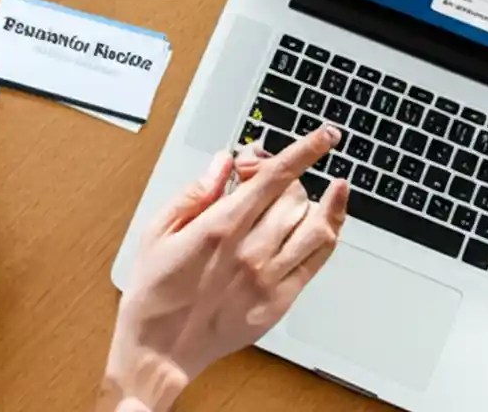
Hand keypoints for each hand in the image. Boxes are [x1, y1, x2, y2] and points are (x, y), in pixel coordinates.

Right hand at [102, 125, 349, 411]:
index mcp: (220, 227)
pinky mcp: (280, 301)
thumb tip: (223, 163)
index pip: (275, 177)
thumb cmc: (154, 294)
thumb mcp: (158, 231)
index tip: (325, 135)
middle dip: (290, 175)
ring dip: (315, 200)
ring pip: (315, 224)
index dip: (306, 150)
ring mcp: (269, 277)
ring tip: (305, 194)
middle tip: (269, 176)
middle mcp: (250, 250)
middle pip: (295, 195)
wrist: (160, 352)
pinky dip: (331, 230)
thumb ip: (195, 192)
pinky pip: (319, 259)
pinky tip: (332, 214)